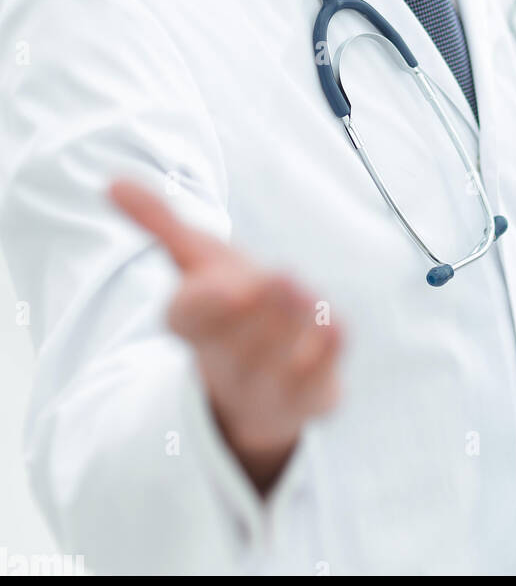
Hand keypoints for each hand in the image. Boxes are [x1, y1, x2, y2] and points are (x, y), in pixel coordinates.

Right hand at [108, 178, 342, 493]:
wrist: (261, 381)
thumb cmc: (228, 303)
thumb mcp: (196, 258)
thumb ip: (159, 221)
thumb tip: (111, 183)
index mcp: (196, 326)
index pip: (187, 317)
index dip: (206, 303)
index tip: (228, 284)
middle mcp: (226, 364)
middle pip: (234, 346)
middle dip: (259, 311)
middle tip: (283, 274)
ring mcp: (266, 391)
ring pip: (273, 369)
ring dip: (291, 329)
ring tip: (306, 293)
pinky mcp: (309, 402)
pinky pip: (317, 390)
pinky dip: (325, 359)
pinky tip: (334, 326)